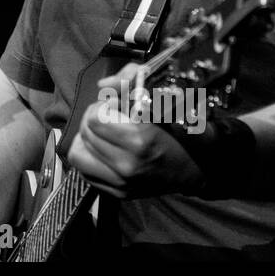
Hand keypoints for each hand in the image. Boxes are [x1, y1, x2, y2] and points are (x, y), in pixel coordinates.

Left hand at [65, 63, 204, 198]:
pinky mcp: (118, 194)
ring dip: (86, 139)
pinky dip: (89, 158)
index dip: (103, 106)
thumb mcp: (162, 97)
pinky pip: (85, 172)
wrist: (196, 170)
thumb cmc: (180, 131)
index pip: (95, 118)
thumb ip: (131, 81)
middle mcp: (127, 164)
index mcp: (139, 139)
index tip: (116, 105)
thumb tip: (104, 85)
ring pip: (78, 154)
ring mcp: (122, 183)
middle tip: (108, 116)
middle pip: (85, 133)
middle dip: (93, 119)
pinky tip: (102, 151)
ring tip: (101, 134)